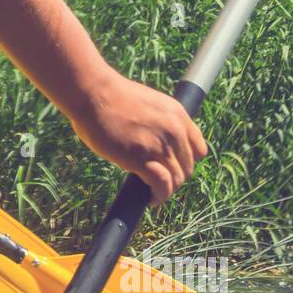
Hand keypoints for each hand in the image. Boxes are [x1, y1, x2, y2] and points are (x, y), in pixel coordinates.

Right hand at [73, 71, 207, 205]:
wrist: (94, 93)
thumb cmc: (111, 97)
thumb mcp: (148, 104)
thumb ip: (159, 122)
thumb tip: (155, 141)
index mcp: (177, 115)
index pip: (199, 150)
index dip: (186, 162)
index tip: (173, 168)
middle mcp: (174, 130)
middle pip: (188, 168)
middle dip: (175, 178)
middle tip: (158, 182)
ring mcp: (159, 145)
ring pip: (177, 179)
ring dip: (166, 190)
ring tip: (154, 194)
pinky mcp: (141, 158)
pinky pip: (162, 185)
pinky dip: (159, 196)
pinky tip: (151, 199)